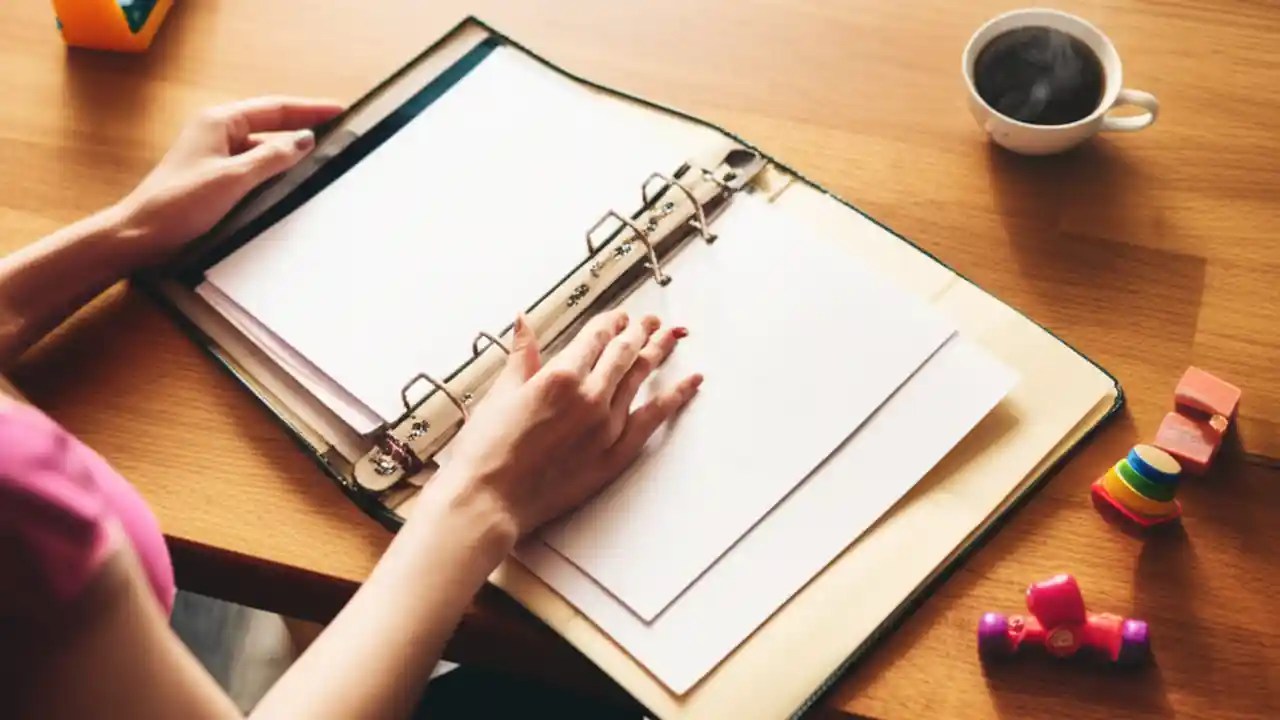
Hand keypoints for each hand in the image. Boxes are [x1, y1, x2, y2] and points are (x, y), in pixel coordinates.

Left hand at [116, 96, 343, 263]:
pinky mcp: (214, 174)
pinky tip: (291, 178)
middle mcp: (217, 131)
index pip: (274, 108)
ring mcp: (214, 152)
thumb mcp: (234, 179)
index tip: (339, 111)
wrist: (141, 233)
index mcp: (219, 121)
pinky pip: (253, 163)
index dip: (309, 109)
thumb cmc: (180, 203)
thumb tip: (306, 139)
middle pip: (269, 122)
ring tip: (321, 154)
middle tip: (337, 129)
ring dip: (289, 148)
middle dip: (302, 124)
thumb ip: (272, 157)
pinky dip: (274, 167)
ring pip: (262, 144)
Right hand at [438, 311, 701, 537]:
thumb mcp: (501, 392)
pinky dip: (676, 396)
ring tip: (669, 338)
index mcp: (560, 375)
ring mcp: (607, 425)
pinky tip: (691, 382)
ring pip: (641, 378)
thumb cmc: (487, 449)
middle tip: (650, 321)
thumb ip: (521, 354)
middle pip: (623, 353)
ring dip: (656, 353)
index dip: (609, 323)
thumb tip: (524, 323)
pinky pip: (654, 418)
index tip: (618, 317)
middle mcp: (589, 396)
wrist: (489, 499)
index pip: (595, 337)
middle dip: (638, 332)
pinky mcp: (615, 454)